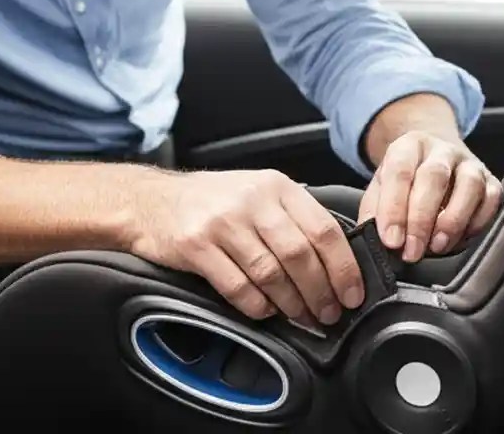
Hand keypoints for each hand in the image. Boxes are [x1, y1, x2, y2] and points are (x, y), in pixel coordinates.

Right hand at [130, 169, 365, 326]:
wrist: (151, 200)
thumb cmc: (211, 201)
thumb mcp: (257, 191)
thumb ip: (293, 216)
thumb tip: (335, 260)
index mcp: (275, 186)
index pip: (324, 228)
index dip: (343, 267)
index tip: (352, 293)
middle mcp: (251, 200)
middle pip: (300, 255)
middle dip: (321, 292)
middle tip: (329, 313)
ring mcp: (223, 223)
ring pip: (271, 274)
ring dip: (292, 304)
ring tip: (302, 317)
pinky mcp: (197, 246)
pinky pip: (237, 286)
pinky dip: (256, 305)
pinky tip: (264, 310)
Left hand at [358, 131, 501, 262]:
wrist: (434, 158)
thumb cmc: (405, 181)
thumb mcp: (380, 188)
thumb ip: (375, 211)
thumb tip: (377, 240)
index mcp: (408, 146)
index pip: (400, 171)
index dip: (394, 208)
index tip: (391, 240)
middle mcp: (441, 150)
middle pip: (434, 177)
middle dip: (421, 220)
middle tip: (412, 251)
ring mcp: (469, 163)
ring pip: (469, 185)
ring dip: (452, 221)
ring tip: (437, 247)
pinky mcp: (491, 180)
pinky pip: (491, 200)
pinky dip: (477, 223)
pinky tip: (459, 239)